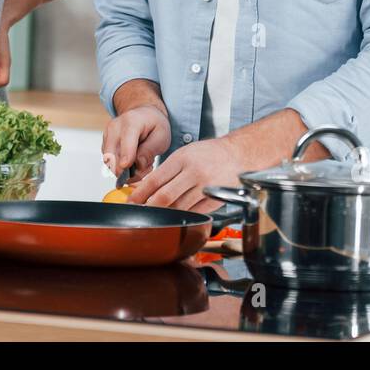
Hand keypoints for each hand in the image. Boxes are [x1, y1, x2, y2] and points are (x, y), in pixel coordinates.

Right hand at [102, 104, 170, 179]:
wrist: (144, 116)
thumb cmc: (154, 126)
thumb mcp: (162, 137)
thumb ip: (150, 151)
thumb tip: (138, 165)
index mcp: (131, 122)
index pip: (125, 142)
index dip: (125, 157)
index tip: (126, 167)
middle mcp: (115, 127)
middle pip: (111, 155)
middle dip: (126, 170)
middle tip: (145, 169)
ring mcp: (107, 135)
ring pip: (109, 162)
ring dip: (125, 170)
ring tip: (142, 163)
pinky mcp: (105, 144)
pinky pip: (110, 162)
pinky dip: (121, 167)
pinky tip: (134, 162)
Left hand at [127, 135, 244, 211]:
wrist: (238, 154)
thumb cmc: (209, 154)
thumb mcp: (185, 153)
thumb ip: (167, 170)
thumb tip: (145, 187)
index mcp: (182, 158)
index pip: (155, 179)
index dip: (140, 193)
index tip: (131, 201)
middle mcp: (194, 173)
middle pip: (165, 196)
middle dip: (149, 207)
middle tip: (140, 213)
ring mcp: (205, 187)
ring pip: (179, 208)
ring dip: (165, 214)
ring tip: (156, 215)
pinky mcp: (215, 200)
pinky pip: (194, 213)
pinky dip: (183, 216)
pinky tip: (177, 215)